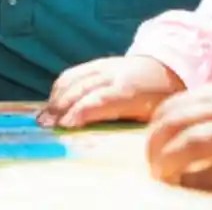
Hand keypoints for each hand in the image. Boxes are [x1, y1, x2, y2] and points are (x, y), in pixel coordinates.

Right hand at [39, 55, 183, 127]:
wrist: (168, 68)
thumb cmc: (160, 102)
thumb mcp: (153, 118)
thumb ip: (131, 128)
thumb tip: (110, 148)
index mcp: (131, 92)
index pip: (101, 100)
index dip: (82, 111)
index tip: (65, 125)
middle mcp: (114, 75)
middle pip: (81, 89)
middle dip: (61, 107)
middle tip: (46, 126)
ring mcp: (103, 67)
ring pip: (73, 79)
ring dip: (56, 98)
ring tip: (44, 117)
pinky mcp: (96, 63)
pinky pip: (72, 73)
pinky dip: (59, 88)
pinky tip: (52, 103)